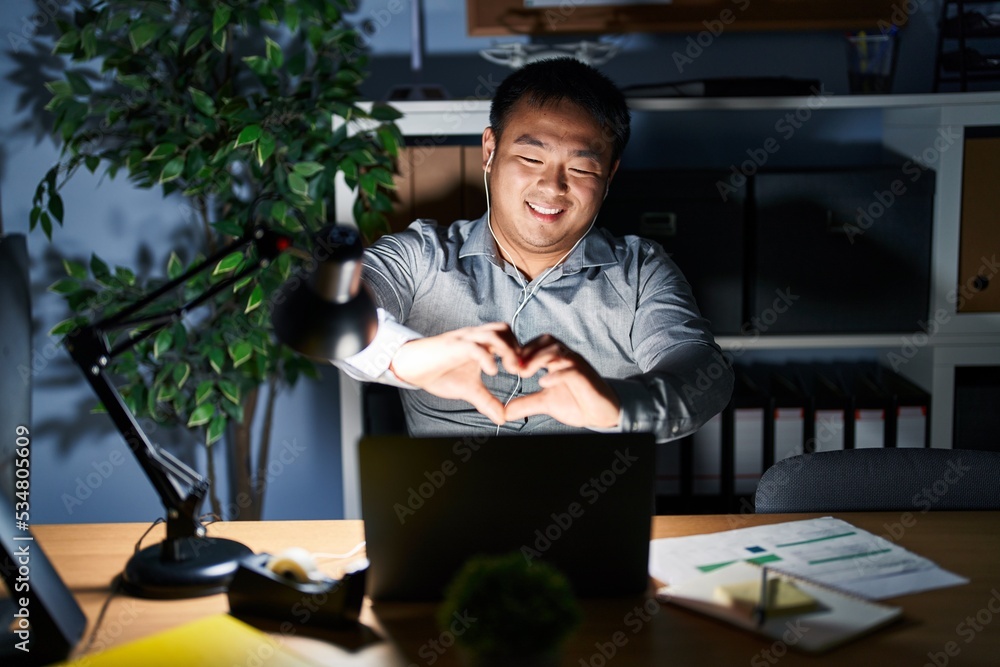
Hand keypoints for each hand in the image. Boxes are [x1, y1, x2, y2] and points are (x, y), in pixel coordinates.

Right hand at [390, 323, 521, 424]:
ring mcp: (464, 339)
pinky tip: (493, 371)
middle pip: (504, 329)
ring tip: (512, 369)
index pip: (507, 336)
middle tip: (523, 369)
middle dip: (518, 347)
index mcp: (480, 344)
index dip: (520, 351)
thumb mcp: (468, 390)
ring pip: (493, 333)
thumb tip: (503, 418)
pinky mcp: (453, 346)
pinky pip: (474, 346)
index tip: (527, 371)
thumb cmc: (439, 373)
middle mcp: (475, 337)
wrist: (412, 367)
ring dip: (507, 350)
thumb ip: (487, 401)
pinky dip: (487, 357)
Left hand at [505, 334, 620, 428]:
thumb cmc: (576, 402)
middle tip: (512, 367)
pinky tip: (543, 383)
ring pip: (558, 351)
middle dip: (528, 350)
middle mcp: (568, 358)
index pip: (539, 343)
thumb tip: (505, 411)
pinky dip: (555, 375)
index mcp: (558, 360)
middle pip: (547, 341)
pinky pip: (571, 370)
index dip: (522, 349)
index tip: (507, 363)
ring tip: (523, 373)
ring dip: (537, 359)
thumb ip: (526, 403)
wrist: (601, 413)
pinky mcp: (586, 378)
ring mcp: (578, 366)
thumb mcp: (546, 402)